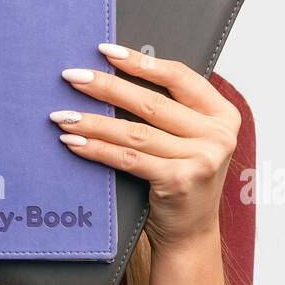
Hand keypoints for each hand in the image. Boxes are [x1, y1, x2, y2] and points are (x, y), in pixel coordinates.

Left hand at [50, 43, 240, 255]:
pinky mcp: (179, 181)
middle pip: (151, 102)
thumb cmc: (183, 177)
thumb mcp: (188, 138)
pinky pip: (128, 159)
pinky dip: (97, 149)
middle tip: (72, 76)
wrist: (191, 233)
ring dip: (93, 121)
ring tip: (62, 114)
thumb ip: (169, 109)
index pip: (178, 76)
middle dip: (105, 87)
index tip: (105, 51)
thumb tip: (114, 73)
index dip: (140, 62)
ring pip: (135, 132)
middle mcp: (218, 135)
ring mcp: (201, 159)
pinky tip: (74, 142)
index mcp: (222, 114)